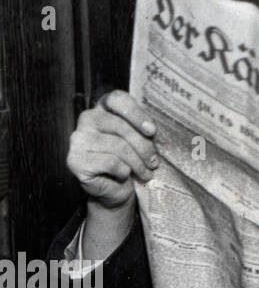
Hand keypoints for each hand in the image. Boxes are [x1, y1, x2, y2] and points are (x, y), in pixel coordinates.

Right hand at [67, 89, 159, 213]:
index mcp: (104, 108)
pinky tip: (125, 176)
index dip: (136, 113)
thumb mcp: (140, 140)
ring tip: (146, 173)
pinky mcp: (75, 160)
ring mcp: (78, 139)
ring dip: (138, 163)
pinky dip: (124, 172)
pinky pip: (111, 163)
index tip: (152, 131)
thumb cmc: (130, 160)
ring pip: (118, 146)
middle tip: (154, 162)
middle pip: (121, 126)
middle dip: (144, 146)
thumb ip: (143, 129)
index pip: (117, 99)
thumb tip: (151, 130)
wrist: (115, 188)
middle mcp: (87, 119)